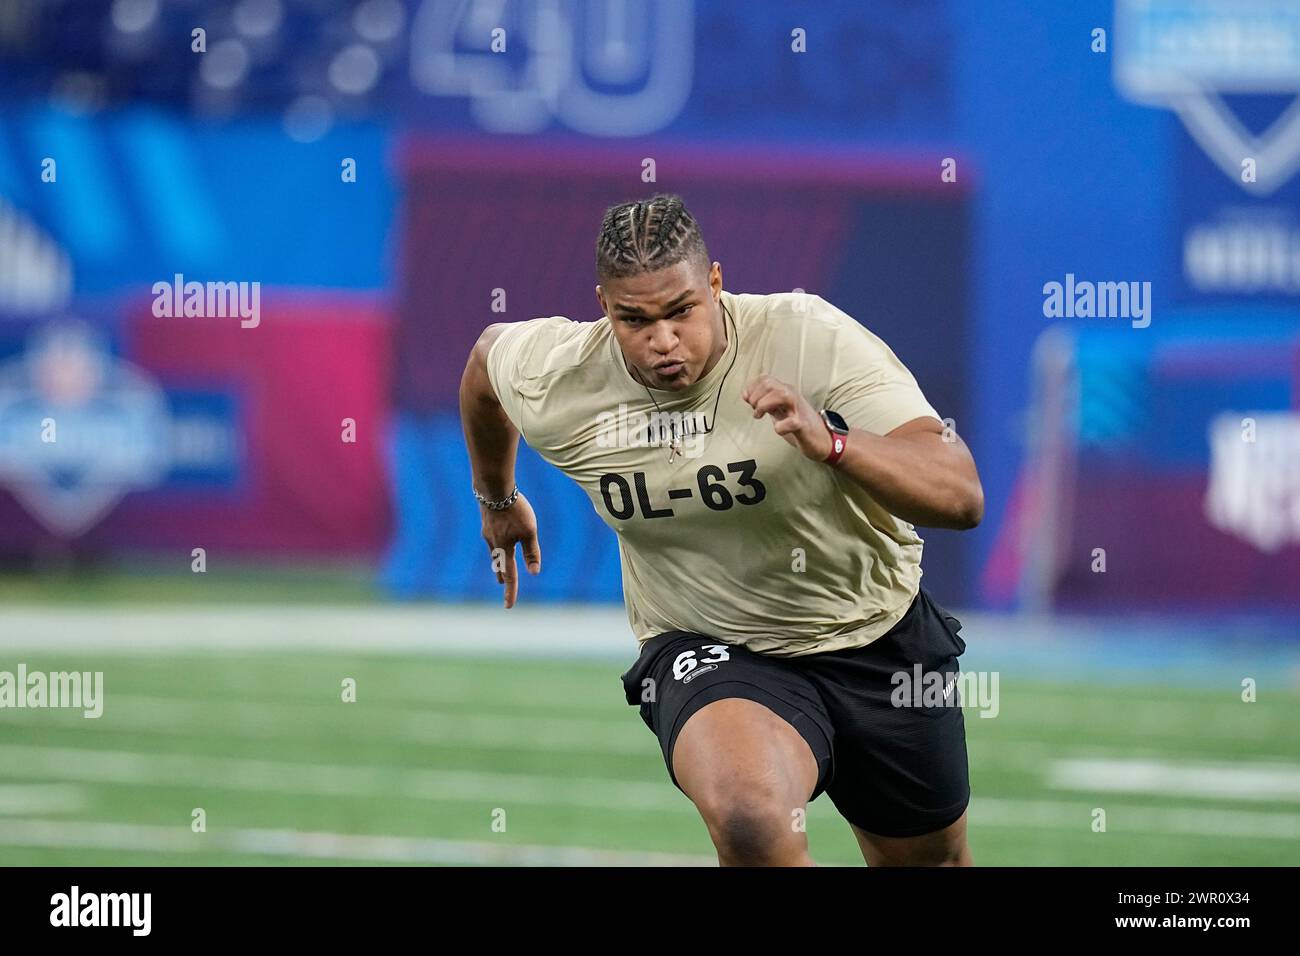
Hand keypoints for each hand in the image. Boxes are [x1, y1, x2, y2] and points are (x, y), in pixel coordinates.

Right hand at [480, 492, 540, 608]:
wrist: (493, 488)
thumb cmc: (514, 510)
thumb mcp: (529, 531)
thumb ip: (532, 552)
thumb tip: (534, 572)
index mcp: (504, 548)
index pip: (509, 575)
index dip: (510, 591)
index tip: (508, 606)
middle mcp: (493, 542)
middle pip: (498, 563)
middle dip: (501, 575)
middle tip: (502, 585)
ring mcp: (487, 531)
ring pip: (493, 550)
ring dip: (497, 559)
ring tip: (499, 563)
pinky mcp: (487, 520)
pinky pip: (492, 536)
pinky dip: (495, 543)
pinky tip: (496, 535)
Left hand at [741, 374, 832, 461]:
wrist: (820, 438)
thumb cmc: (797, 422)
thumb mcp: (779, 408)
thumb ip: (765, 400)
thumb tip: (746, 395)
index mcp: (785, 390)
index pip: (765, 378)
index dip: (751, 388)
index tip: (747, 400)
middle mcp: (792, 395)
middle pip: (769, 384)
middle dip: (755, 397)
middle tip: (755, 410)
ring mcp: (798, 409)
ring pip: (781, 395)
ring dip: (763, 405)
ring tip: (760, 415)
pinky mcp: (803, 425)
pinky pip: (791, 422)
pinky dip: (779, 427)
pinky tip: (778, 429)